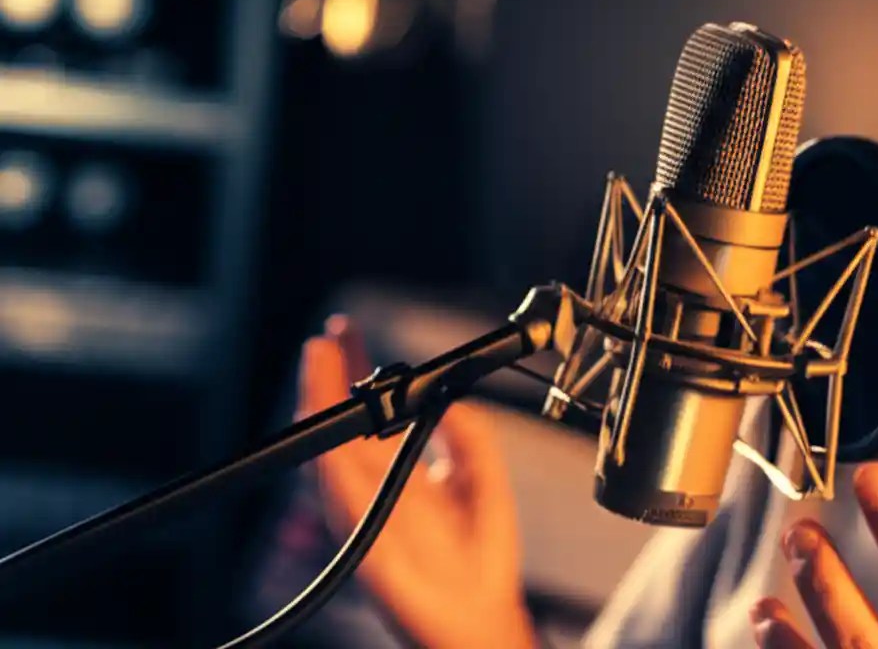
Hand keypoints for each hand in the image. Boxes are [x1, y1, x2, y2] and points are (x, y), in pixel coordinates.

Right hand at [299, 316, 535, 648]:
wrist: (482, 617)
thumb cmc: (481, 558)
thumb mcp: (484, 477)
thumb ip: (469, 433)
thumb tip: (444, 396)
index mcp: (401, 475)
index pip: (371, 415)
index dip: (358, 375)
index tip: (348, 336)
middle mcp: (376, 492)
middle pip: (343, 428)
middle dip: (329, 383)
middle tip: (324, 341)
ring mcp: (366, 518)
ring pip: (331, 456)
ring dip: (322, 414)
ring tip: (318, 370)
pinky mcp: (364, 547)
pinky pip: (344, 505)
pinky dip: (333, 470)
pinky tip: (329, 440)